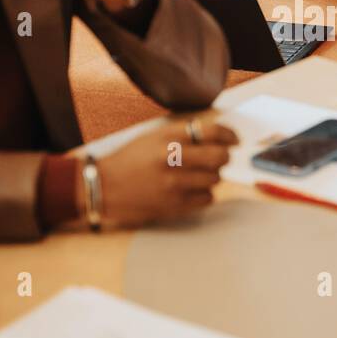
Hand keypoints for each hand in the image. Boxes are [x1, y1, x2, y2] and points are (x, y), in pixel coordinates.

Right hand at [89, 121, 238, 228]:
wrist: (102, 187)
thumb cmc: (129, 160)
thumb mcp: (152, 138)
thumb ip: (182, 136)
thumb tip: (216, 139)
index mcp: (167, 137)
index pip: (212, 131)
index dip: (229, 135)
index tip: (234, 140)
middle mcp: (172, 158)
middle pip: (220, 156)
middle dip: (224, 157)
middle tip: (219, 159)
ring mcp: (174, 184)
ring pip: (215, 179)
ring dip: (211, 177)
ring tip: (197, 176)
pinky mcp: (174, 205)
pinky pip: (207, 198)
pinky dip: (204, 194)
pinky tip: (190, 191)